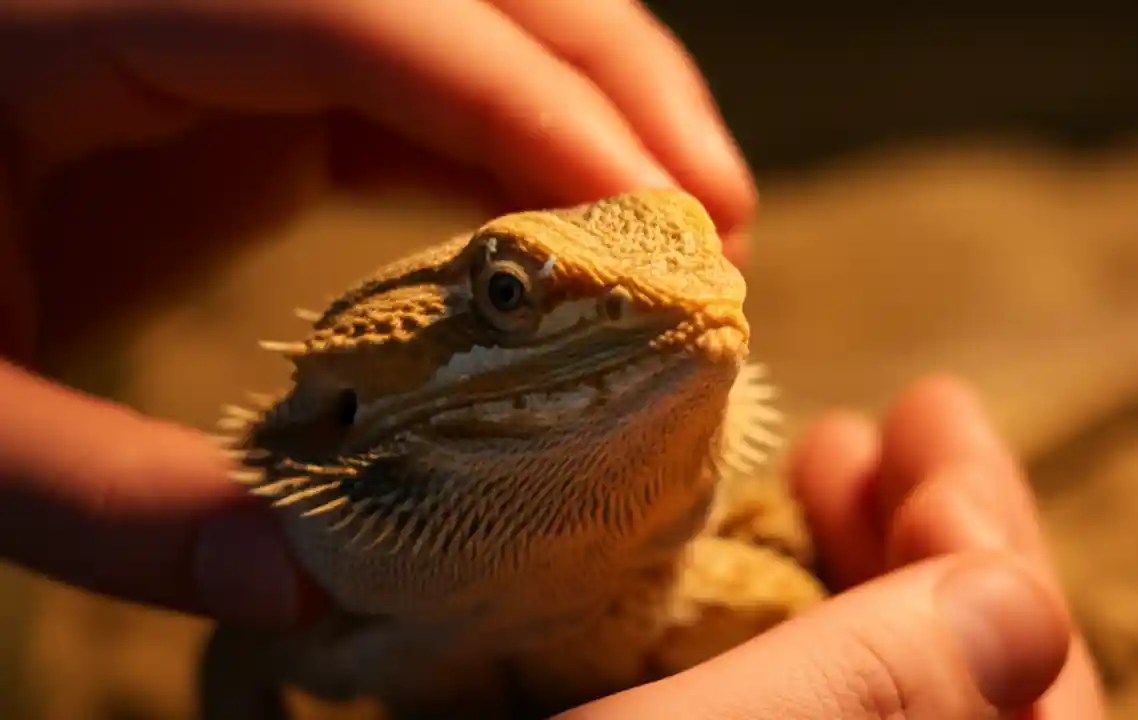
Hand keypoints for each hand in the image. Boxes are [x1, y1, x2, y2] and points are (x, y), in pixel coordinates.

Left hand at [0, 0, 750, 617]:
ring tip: (681, 231)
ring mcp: (237, 19)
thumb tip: (314, 583)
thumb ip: (106, 499)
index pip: (354, 5)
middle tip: (714, 218)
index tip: (648, 226)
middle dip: (609, 79)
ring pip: (470, 9)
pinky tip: (578, 245)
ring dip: (594, 108)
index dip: (523, 101)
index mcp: (80, 5)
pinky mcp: (264, 69)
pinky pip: (434, 79)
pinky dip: (526, 153)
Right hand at [561, 377, 1106, 718]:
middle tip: (882, 421)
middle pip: (946, 694)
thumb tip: (1018, 605)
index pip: (1033, 715)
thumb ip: (864, 703)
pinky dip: (767, 617)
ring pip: (859, 693)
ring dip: (850, 564)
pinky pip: (771, 705)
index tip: (932, 420)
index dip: (1001, 558)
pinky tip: (736, 538)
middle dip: (923, 541)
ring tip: (817, 453)